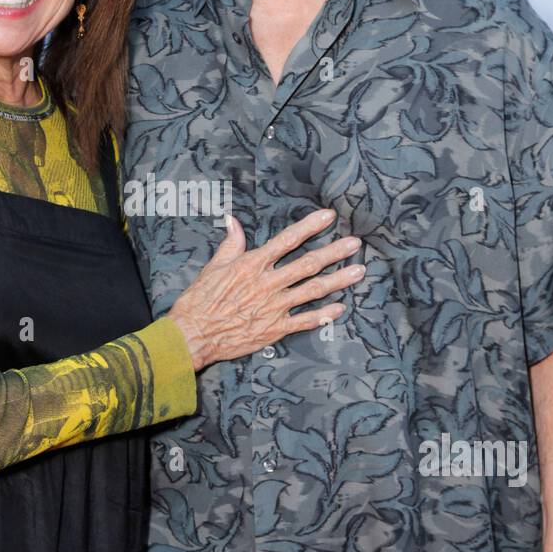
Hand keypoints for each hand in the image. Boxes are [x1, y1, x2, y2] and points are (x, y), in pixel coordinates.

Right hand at [167, 208, 362, 370]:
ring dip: (338, 280)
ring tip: (359, 271)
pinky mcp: (274, 329)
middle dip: (334, 252)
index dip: (309, 227)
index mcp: (252, 265)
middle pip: (308, 264)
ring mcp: (274, 307)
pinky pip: (305, 321)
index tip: (329, 217)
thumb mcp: (213, 267)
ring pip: (312, 290)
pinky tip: (340, 308)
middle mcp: (267, 283)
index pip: (286, 240)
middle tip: (355, 243)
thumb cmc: (199, 300)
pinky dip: (323, 314)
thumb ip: (230, 244)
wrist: (193, 334)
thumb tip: (232, 220)